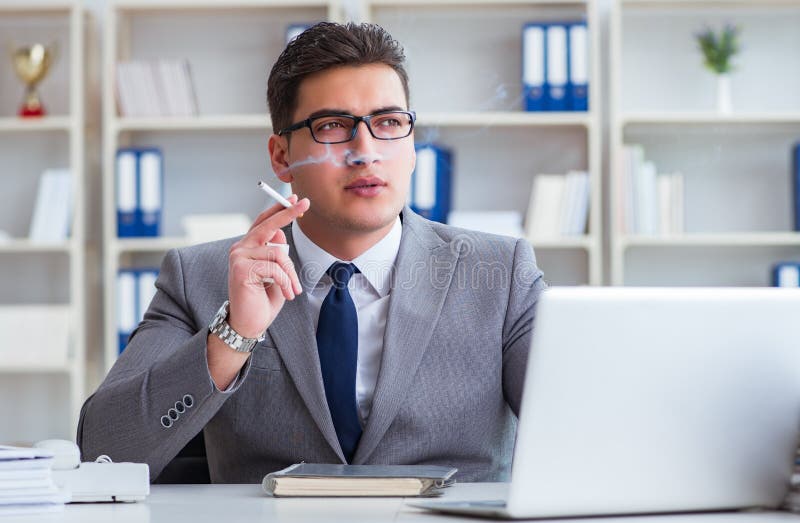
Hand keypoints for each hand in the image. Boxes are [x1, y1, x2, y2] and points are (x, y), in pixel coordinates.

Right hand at [226, 194, 309, 338]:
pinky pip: (274, 268)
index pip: (263, 222)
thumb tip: (280, 232)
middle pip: (268, 225)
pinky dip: (286, 282)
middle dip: (288, 213)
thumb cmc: (264, 300)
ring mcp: (238, 258)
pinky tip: (286, 294)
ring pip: (278, 253)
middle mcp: (240, 248)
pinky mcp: (242, 270)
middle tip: (305, 203)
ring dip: (291, 274)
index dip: (279, 210)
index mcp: (248, 247)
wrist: (250, 324)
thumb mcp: (276, 273)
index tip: (295, 198)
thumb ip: (277, 254)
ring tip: (293, 290)